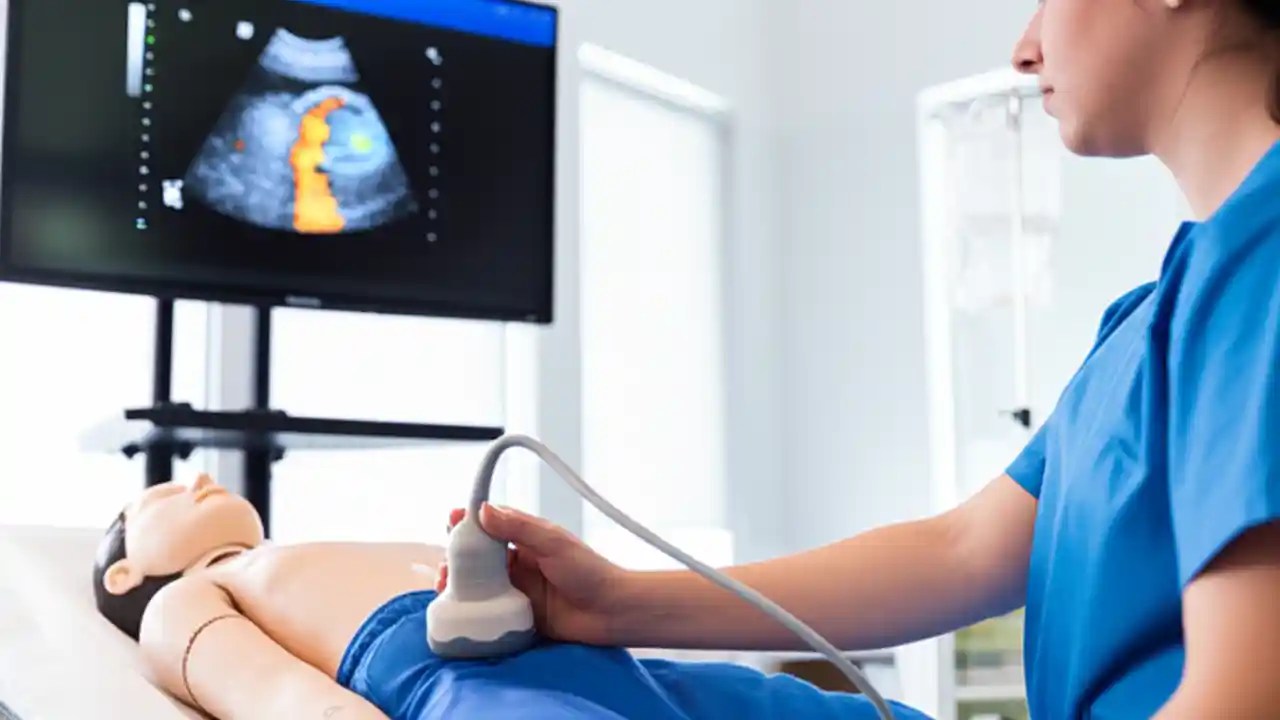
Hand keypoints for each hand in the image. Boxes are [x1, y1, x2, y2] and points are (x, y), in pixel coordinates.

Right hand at [437, 504, 629, 645]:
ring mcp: (517, 590)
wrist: (612, 613)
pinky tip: (458, 610)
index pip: (491, 526)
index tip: (451, 520)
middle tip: (447, 565)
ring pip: (479, 583)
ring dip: (460, 583)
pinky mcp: (517, 615)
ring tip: (447, 587)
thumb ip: (519, 527)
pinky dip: (472, 609)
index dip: (470, 523)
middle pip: (479, 556)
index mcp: (528, 539)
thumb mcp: (553, 543)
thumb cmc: (590, 572)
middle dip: (458, 557)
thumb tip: (484, 510)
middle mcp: (519, 563)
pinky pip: (489, 611)